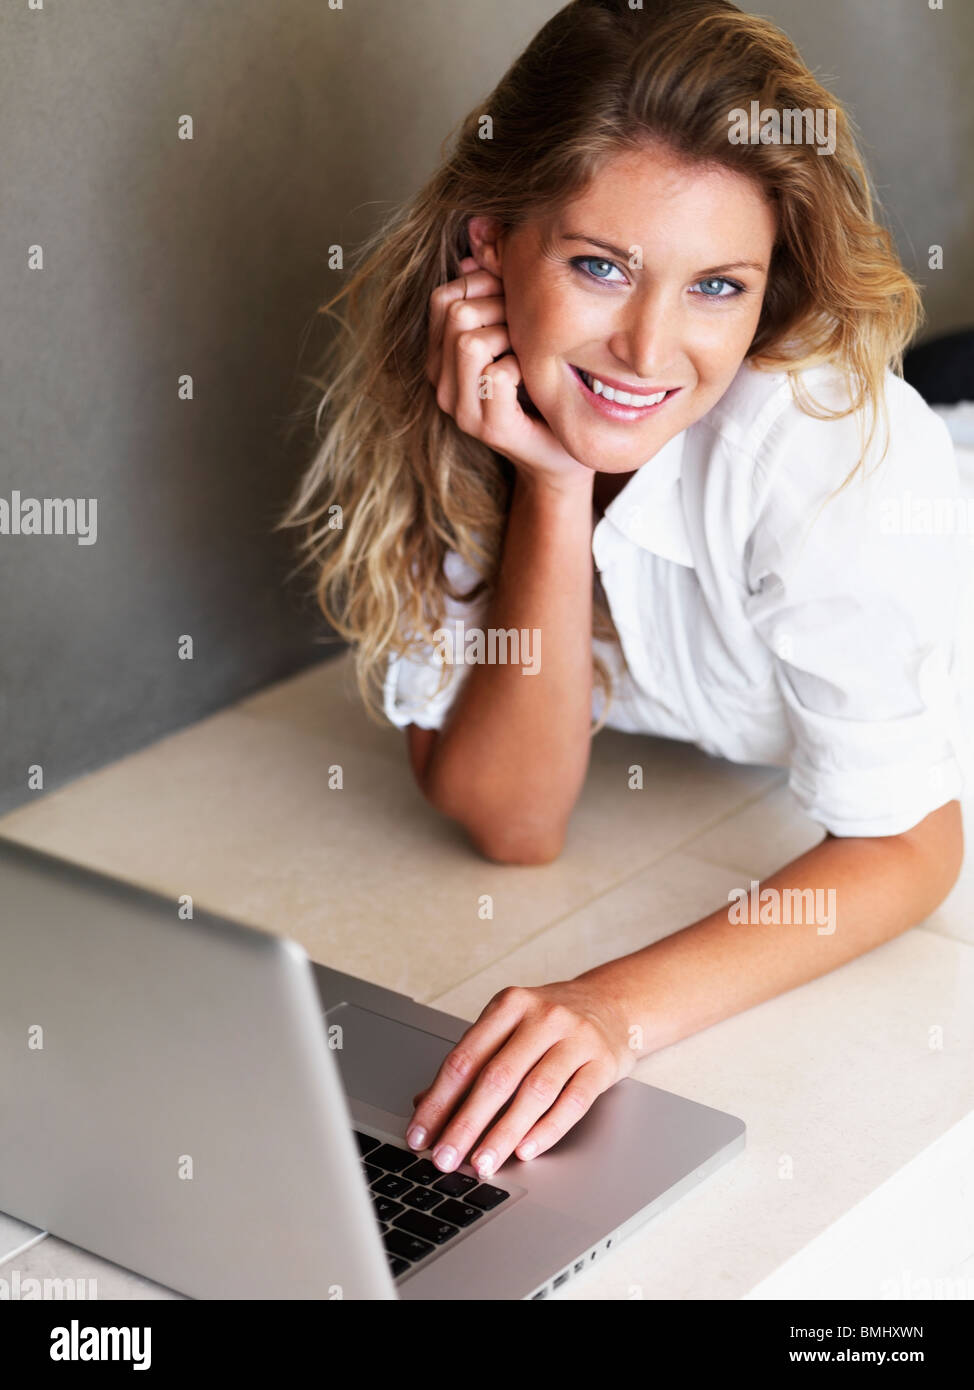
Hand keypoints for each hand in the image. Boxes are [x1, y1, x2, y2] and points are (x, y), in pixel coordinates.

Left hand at [405, 973, 640, 1179]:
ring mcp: (575, 1039)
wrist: (614, 1003)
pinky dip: (546, 1130)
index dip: (439, 1100)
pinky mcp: (602, 1062)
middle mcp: (542, 1018)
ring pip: (534, 1092)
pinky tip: (525, 1151)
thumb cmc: (552, 1022)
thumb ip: (472, 1061)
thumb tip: (423, 1104)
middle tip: (445, 1158)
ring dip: (504, 1133)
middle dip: (466, 1123)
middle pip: (497, 1076)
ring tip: (482, 1163)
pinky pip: (572, 1102)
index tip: (420, 1134)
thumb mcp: (509, 1026)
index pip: (465, 1058)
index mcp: (510, 1005)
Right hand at [426, 255, 592, 492]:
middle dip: (500, 308)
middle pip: (455, 313)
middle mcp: (443, 385)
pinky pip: (498, 374)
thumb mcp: (518, 338)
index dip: (483, 285)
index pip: (443, 298)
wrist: (562, 457)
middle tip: (528, 329)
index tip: (515, 298)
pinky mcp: (489, 429)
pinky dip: (523, 367)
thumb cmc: (543, 393)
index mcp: (441, 360)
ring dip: (509, 336)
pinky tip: (534, 379)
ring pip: (469, 341)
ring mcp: (463, 410)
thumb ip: (495, 300)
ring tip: (528, 353)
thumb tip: (478, 253)